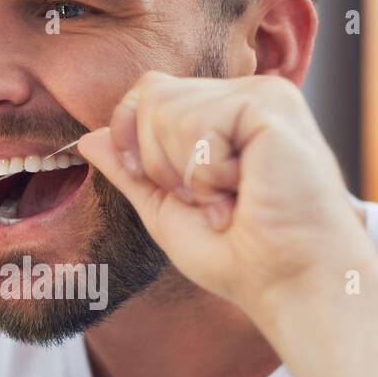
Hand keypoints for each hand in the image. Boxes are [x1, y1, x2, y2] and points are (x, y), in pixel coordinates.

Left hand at [76, 72, 373, 317]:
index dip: (137, 144)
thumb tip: (88, 136)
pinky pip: (196, 125)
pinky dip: (208, 175)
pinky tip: (246, 193)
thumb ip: (130, 171)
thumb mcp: (167, 211)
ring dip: (186, 174)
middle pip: (149, 94)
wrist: (289, 284)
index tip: (177, 193)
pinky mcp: (270, 106)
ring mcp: (261, 95)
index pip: (148, 92)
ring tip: (231, 199)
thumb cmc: (240, 258)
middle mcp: (245, 94)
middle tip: (210, 200)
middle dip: (159, 163)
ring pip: (164, 108)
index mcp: (224, 112)